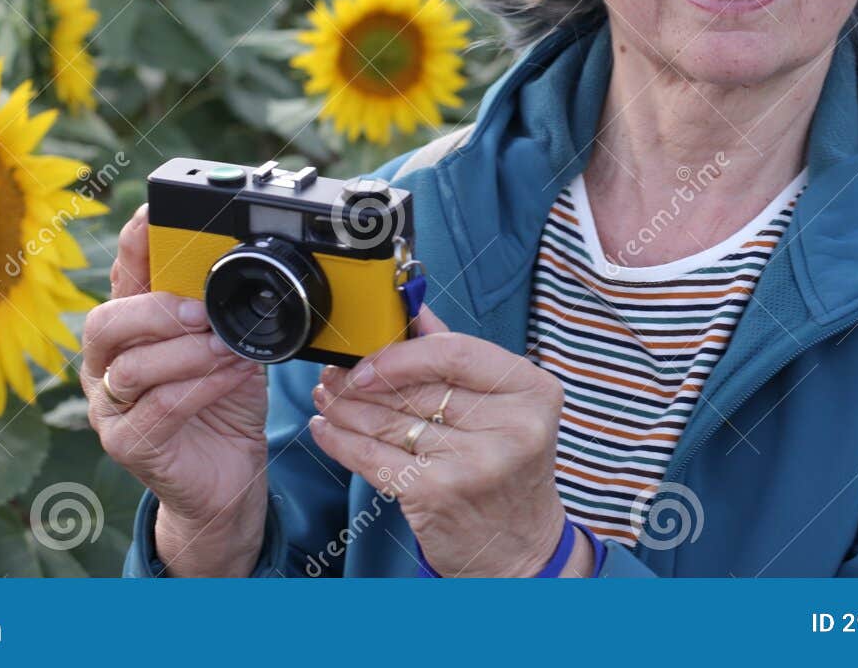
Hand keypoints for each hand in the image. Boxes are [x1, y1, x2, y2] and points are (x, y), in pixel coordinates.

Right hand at [81, 203, 268, 576]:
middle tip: (202, 310)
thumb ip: (222, 310)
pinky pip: (161, 408)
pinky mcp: (128, 445)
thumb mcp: (227, 345)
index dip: (131, 246)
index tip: (150, 215)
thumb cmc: (223, 403)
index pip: (121, 279)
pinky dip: (202, 386)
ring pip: (132, 368)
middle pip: (105, 323)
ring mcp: (110, 409)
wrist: (227, 479)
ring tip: (229, 347)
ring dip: (187, 352)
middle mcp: (107, 366)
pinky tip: (234, 375)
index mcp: (130, 330)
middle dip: (155, 310)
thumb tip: (243, 264)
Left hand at [308, 305, 590, 576]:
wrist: (520, 548)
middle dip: (363, 380)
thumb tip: (414, 309)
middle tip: (336, 374)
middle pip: (416, 388)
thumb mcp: (504, 407)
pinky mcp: (438, 494)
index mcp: (531, 392)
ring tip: (327, 398)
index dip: (402, 352)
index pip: (455, 352)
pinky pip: (374, 458)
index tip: (370, 358)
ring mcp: (474, 463)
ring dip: (346, 408)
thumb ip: (459, 356)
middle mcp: (510, 427)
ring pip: (389, 422)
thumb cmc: (508, 470)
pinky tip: (325, 429)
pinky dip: (342, 442)